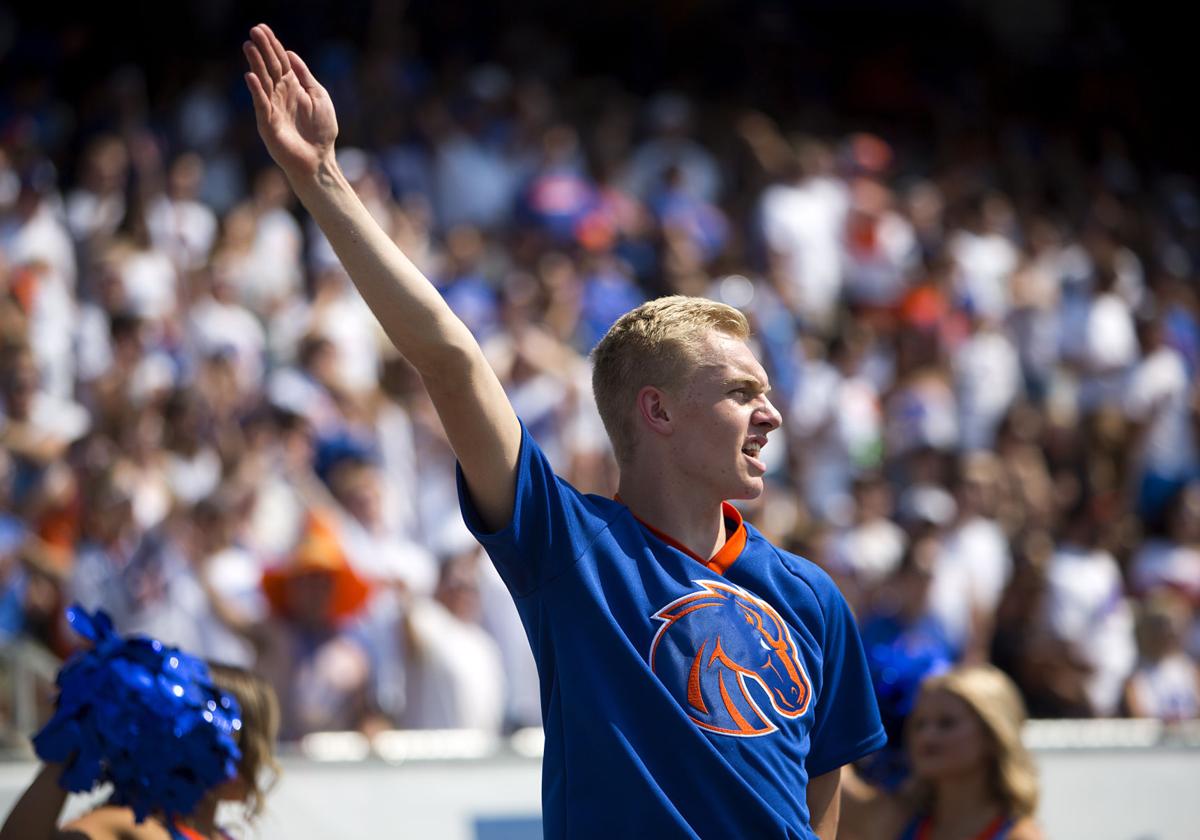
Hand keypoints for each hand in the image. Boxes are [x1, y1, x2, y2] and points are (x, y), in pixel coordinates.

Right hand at [243, 24, 337, 178]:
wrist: (319, 159)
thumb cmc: (321, 131)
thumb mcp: (318, 96)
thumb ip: (305, 76)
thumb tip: (290, 54)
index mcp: (292, 87)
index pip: (279, 61)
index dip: (272, 45)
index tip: (263, 28)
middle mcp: (279, 95)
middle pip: (269, 67)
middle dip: (262, 49)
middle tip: (253, 30)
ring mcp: (272, 108)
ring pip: (262, 82)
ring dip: (255, 64)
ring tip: (249, 46)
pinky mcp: (268, 124)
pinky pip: (261, 104)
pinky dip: (256, 90)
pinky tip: (251, 76)